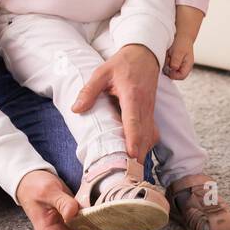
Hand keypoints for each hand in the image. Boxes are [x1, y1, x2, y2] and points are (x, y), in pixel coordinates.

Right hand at [15, 169, 118, 229]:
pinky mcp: (71, 221)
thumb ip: (61, 202)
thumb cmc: (34, 186)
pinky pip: (86, 228)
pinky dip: (97, 226)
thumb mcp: (47, 191)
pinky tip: (106, 220)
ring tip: (114, 227)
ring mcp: (65, 229)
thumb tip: (73, 213)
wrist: (30, 179)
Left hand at [72, 43, 158, 159]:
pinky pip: (152, 132)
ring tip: (132, 170)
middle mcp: (145, 105)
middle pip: (144, 135)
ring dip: (143, 152)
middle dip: (139, 155)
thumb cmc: (123, 63)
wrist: (144, 54)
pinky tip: (138, 154)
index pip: (134, 120)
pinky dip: (146, 144)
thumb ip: (89, 91)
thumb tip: (77, 109)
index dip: (133, 139)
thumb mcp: (102, 73)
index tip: (132, 155)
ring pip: (150, 136)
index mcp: (132, 95)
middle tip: (130, 174)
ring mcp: (150, 110)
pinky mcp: (151, 112)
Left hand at [164, 38, 193, 79]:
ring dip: (166, 64)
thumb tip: (173, 69)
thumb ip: (176, 60)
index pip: (181, 76)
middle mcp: (183, 67)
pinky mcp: (172, 62)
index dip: (174, 74)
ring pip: (168, 70)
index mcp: (188, 66)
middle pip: (174, 75)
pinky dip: (164, 61)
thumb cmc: (182, 42)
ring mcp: (177, 65)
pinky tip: (166, 54)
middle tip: (168, 58)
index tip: (168, 67)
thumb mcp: (179, 50)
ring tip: (168, 54)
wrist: (181, 34)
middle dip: (168, 68)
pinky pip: (166, 65)